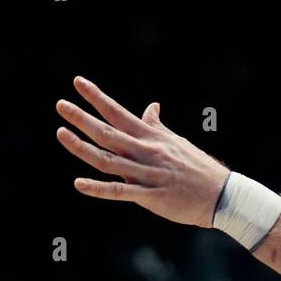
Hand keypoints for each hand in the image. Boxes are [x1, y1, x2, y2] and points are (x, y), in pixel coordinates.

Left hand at [56, 77, 229, 227]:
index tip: (78, 83)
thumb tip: (152, 106)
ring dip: (82, 147)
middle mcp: (146, 152)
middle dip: (82, 118)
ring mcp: (147, 174)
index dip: (97, 98)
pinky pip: (120, 192)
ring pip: (108, 159)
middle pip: (108, 132)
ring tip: (61, 134)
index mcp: (150, 137)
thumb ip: (156, 126)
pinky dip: (98, 189)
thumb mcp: (176, 141)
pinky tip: (78, 184)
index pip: (118, 112)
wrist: (220, 194)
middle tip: (60, 105)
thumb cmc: (197, 167)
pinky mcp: (150, 196)